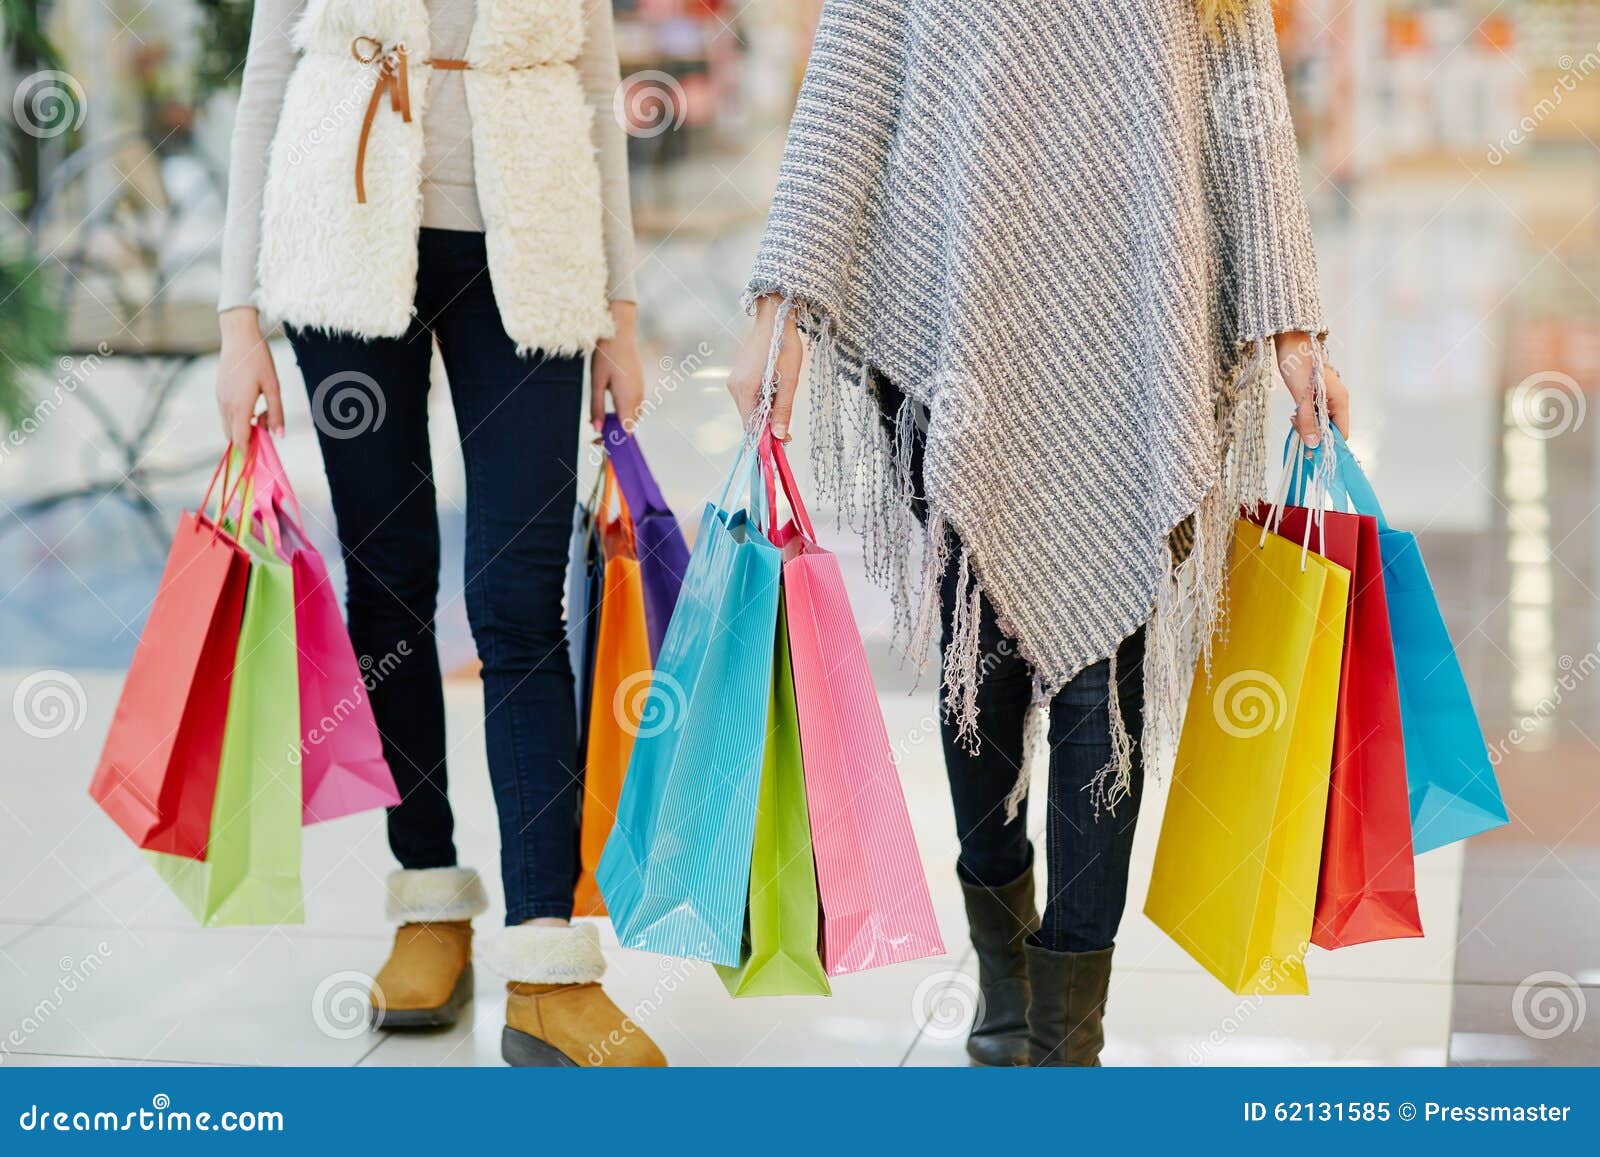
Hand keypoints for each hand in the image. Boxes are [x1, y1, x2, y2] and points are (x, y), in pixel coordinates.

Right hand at [215, 307, 282, 449]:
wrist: (238, 337)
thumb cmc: (259, 360)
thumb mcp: (273, 387)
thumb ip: (276, 413)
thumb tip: (279, 436)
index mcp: (240, 405)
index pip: (240, 439)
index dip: (248, 451)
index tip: (258, 458)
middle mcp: (226, 404)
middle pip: (231, 435)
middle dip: (247, 439)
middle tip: (267, 427)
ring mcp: (219, 398)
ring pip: (228, 425)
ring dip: (243, 427)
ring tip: (263, 412)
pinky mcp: (219, 392)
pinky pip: (226, 413)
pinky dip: (238, 417)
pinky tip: (254, 404)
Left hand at [592, 301, 645, 431]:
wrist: (619, 332)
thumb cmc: (606, 356)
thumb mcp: (597, 383)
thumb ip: (597, 407)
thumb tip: (597, 429)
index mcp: (627, 399)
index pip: (626, 430)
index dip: (615, 439)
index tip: (599, 443)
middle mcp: (638, 397)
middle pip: (631, 424)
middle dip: (617, 432)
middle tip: (597, 434)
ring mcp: (641, 389)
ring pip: (635, 415)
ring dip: (622, 421)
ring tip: (603, 419)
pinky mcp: (640, 383)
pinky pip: (636, 404)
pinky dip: (626, 410)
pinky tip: (613, 404)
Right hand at [726, 295, 802, 439]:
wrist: (774, 318)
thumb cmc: (784, 346)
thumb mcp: (790, 380)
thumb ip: (783, 409)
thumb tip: (780, 436)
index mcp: (745, 389)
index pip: (750, 426)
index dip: (765, 438)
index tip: (782, 443)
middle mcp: (734, 387)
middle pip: (749, 418)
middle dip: (767, 425)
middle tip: (788, 427)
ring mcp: (734, 381)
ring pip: (749, 408)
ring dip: (765, 412)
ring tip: (782, 399)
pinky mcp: (738, 376)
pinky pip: (748, 397)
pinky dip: (761, 401)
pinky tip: (774, 389)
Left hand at [1276, 330, 1348, 446]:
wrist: (1290, 343)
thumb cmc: (1298, 365)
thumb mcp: (1301, 396)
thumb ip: (1307, 421)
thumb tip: (1314, 445)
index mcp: (1340, 401)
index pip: (1341, 433)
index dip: (1327, 444)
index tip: (1310, 448)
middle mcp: (1337, 401)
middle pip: (1330, 429)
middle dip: (1313, 433)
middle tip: (1296, 425)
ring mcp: (1327, 399)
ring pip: (1320, 423)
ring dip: (1306, 425)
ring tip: (1294, 417)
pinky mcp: (1316, 396)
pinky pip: (1313, 414)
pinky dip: (1303, 417)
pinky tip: (1295, 413)